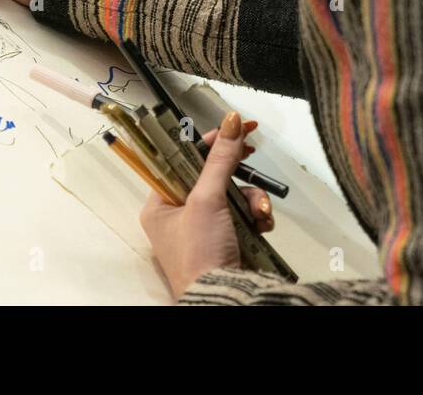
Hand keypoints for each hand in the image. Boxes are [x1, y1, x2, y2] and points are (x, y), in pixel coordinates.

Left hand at [140, 112, 272, 298]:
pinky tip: (263, 223)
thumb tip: (230, 122)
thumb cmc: (200, 255)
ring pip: (231, 195)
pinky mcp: (225, 242)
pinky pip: (243, 215)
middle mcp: (178, 216)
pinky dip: (256, 216)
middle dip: (236, 175)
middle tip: (250, 152)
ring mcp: (203, 230)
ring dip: (251, 198)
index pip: (181, 160)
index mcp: (160, 204)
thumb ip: (220, 160)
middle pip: (210, 176)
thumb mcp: (207, 200)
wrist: (223, 301)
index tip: (231, 128)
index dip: (207, 143)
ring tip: (259, 211)